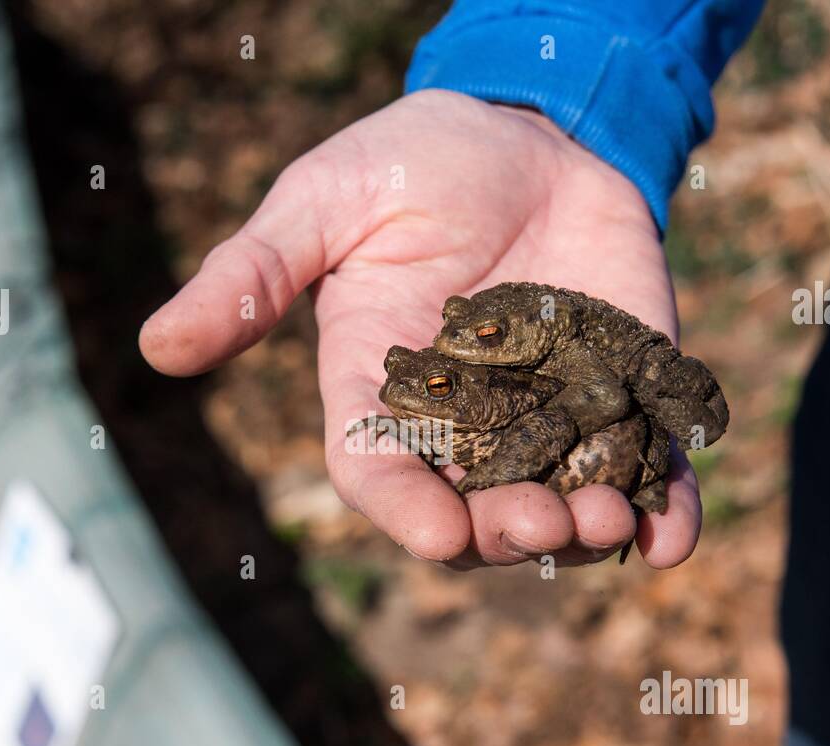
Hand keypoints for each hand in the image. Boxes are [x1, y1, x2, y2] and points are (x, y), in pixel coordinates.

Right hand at [140, 90, 700, 567]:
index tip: (440, 533)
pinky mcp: (616, 397)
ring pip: (560, 503)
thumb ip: (255, 277)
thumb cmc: (414, 161)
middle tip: (543, 522)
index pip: (379, 471)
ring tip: (607, 521)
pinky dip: (660, 512)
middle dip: (507, 531)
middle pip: (475, 509)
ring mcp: (543, 416)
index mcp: (379, 388)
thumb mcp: (323, 204)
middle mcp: (460, 421)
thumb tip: (157, 347)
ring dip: (585, 530)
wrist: (534, 125)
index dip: (405, 509)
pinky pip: (640, 471)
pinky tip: (673, 535)